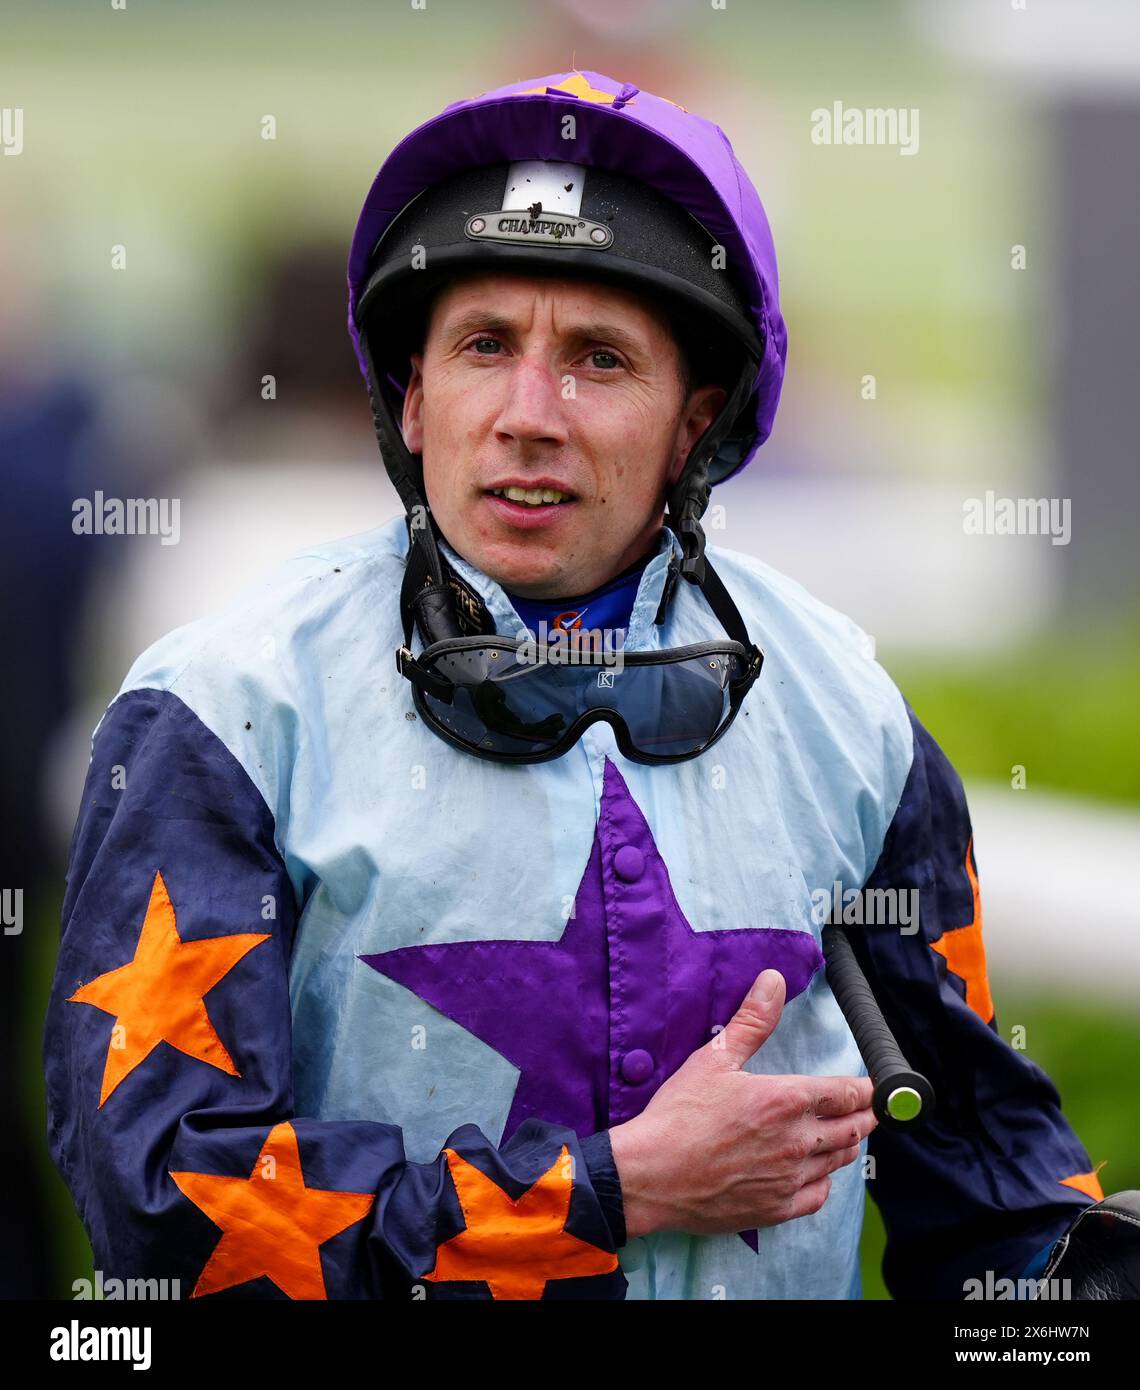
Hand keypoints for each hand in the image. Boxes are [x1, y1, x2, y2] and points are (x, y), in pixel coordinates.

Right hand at [608, 968, 876, 1238]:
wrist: (651, 1176)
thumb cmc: (679, 1115)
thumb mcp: (715, 1058)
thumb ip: (752, 1021)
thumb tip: (773, 982)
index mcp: (786, 1100)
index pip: (846, 1093)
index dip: (866, 1089)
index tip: (874, 1086)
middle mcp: (797, 1141)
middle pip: (853, 1128)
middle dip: (866, 1116)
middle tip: (871, 1109)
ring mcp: (789, 1178)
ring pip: (840, 1161)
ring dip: (849, 1145)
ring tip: (847, 1135)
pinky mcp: (777, 1209)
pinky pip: (819, 1195)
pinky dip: (825, 1181)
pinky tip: (818, 1173)